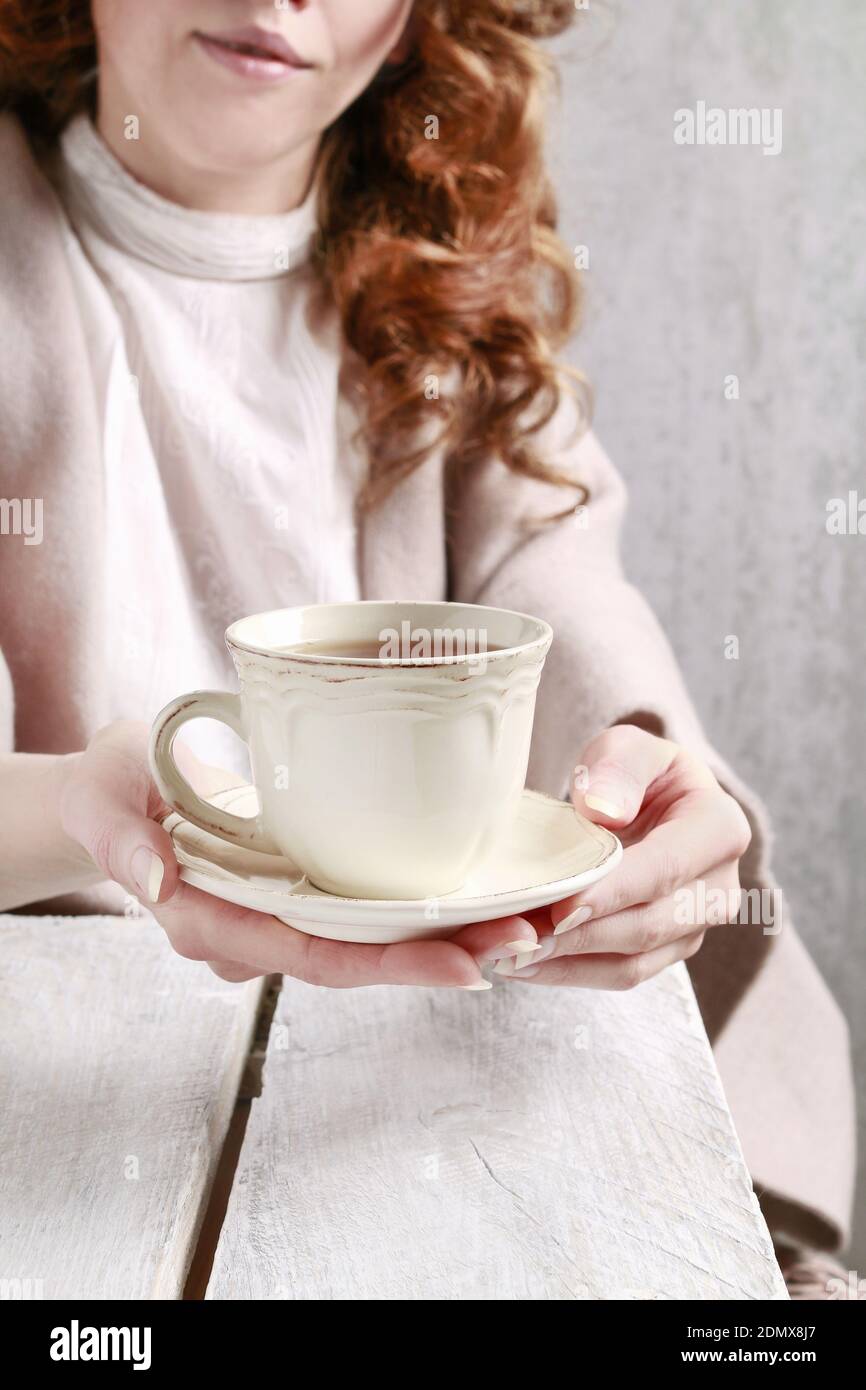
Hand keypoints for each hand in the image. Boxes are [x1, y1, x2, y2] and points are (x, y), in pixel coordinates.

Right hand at [60, 721, 536, 987]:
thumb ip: (121, 841)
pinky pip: (366, 907)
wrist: (119, 790)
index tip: (462, 963)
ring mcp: (284, 911)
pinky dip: (421, 906)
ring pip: (371, 939)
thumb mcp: (104, 800)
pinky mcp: (304, 884)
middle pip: (358, 957)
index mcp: (212, 920)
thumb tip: (152, 883)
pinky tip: (478, 896)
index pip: (307, 955)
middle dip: (441, 955)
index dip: (386, 965)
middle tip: (524, 940)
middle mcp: (257, 930)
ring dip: (445, 934)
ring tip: (525, 921)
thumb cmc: (112, 791)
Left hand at [493, 724, 751, 986]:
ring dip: (566, 964)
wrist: (646, 803)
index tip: (559, 909)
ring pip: (632, 963)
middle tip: (515, 940)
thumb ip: (618, 769)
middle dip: (578, 938)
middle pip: (647, 926)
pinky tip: (522, 964)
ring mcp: (695, 928)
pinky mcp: (666, 953)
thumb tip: (603, 811)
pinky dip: (568, 973)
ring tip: (509, 956)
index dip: (612, 894)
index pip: (665, 869)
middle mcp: (719, 888)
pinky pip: (618, 975)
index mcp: (720, 829)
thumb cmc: (634, 773)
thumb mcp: (627, 749)